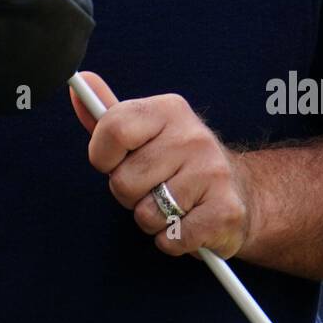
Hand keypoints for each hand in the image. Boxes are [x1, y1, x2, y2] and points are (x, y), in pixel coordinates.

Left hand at [68, 70, 254, 258]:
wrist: (241, 191)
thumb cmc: (177, 163)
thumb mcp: (145, 133)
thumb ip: (108, 114)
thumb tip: (81, 81)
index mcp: (169, 109)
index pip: (113, 129)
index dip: (103, 157)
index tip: (116, 162)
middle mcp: (194, 136)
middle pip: (122, 180)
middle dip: (129, 194)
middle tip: (154, 187)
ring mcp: (213, 172)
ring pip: (146, 214)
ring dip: (152, 220)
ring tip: (173, 206)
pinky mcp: (226, 211)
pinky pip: (171, 239)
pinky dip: (172, 240)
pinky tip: (188, 223)